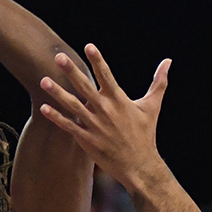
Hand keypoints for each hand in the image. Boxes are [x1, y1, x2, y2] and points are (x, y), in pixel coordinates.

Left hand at [37, 44, 170, 191]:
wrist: (139, 166)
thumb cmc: (145, 135)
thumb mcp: (152, 106)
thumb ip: (158, 82)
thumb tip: (168, 62)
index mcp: (119, 100)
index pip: (107, 75)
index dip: (97, 60)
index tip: (89, 46)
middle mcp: (105, 110)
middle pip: (85, 87)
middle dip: (71, 71)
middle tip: (58, 56)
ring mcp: (95, 125)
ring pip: (73, 105)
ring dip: (57, 93)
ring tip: (43, 80)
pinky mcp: (87, 140)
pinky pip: (68, 126)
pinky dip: (56, 117)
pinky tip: (43, 107)